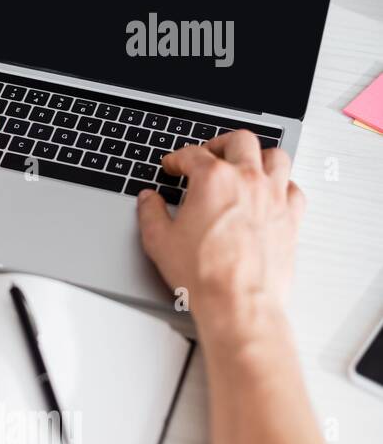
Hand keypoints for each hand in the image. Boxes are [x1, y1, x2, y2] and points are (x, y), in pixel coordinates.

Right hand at [136, 130, 304, 321]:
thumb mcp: (158, 240)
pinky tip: (271, 192)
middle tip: (209, 153)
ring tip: (245, 163)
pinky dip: (282, 184)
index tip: (173, 166)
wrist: (237, 302)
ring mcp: (274, 197)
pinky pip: (294, 188)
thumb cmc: (203, 273)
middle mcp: (248, 180)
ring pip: (275, 156)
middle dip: (220, 144)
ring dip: (258, 155)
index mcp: (213, 179)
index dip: (177, 158)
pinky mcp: (291, 218)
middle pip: (240, 141)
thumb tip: (148, 200)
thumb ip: (151, 212)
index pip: (192, 154)